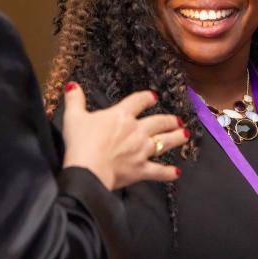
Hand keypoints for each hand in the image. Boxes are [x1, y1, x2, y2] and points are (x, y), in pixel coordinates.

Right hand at [61, 83, 185, 189]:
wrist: (88, 169)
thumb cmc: (81, 143)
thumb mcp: (74, 117)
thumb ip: (75, 100)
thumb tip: (72, 86)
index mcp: (121, 116)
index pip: (138, 101)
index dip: (147, 98)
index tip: (153, 97)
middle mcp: (136, 131)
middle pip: (158, 121)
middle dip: (169, 120)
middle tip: (177, 119)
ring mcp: (141, 151)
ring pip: (164, 142)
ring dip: (176, 138)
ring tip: (185, 135)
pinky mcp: (140, 170)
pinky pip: (158, 171)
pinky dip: (168, 172)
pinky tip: (176, 172)